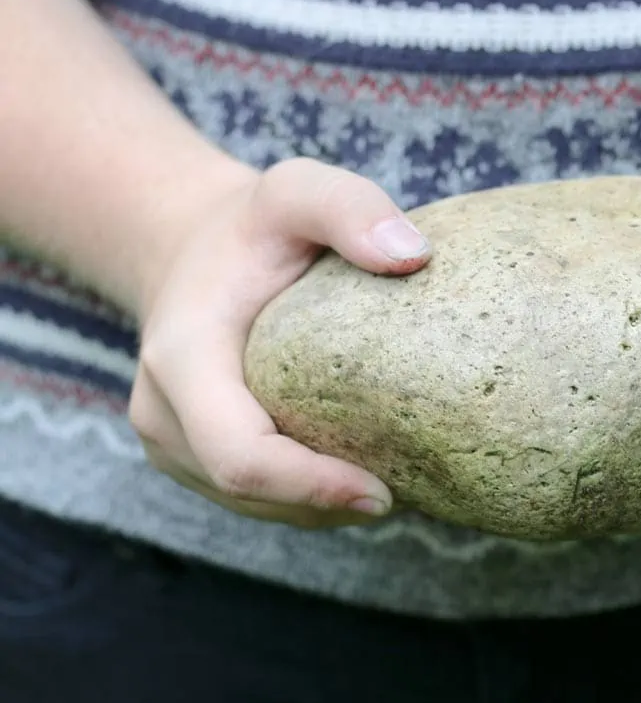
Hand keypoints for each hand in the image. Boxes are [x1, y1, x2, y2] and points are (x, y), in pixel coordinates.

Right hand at [130, 158, 430, 528]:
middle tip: (415, 492)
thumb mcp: (297, 191)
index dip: (310, 486)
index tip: (384, 493)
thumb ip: (349, 206)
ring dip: (325, 510)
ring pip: (257, 508)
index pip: (240, 455)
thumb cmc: (254, 227)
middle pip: (252, 494)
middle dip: (331, 506)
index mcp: (182, 357)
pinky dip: (311, 500)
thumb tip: (412, 255)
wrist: (194, 253)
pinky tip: (366, 474)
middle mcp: (162, 412)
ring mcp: (173, 444)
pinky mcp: (194, 459)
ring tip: (401, 485)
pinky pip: (256, 500)